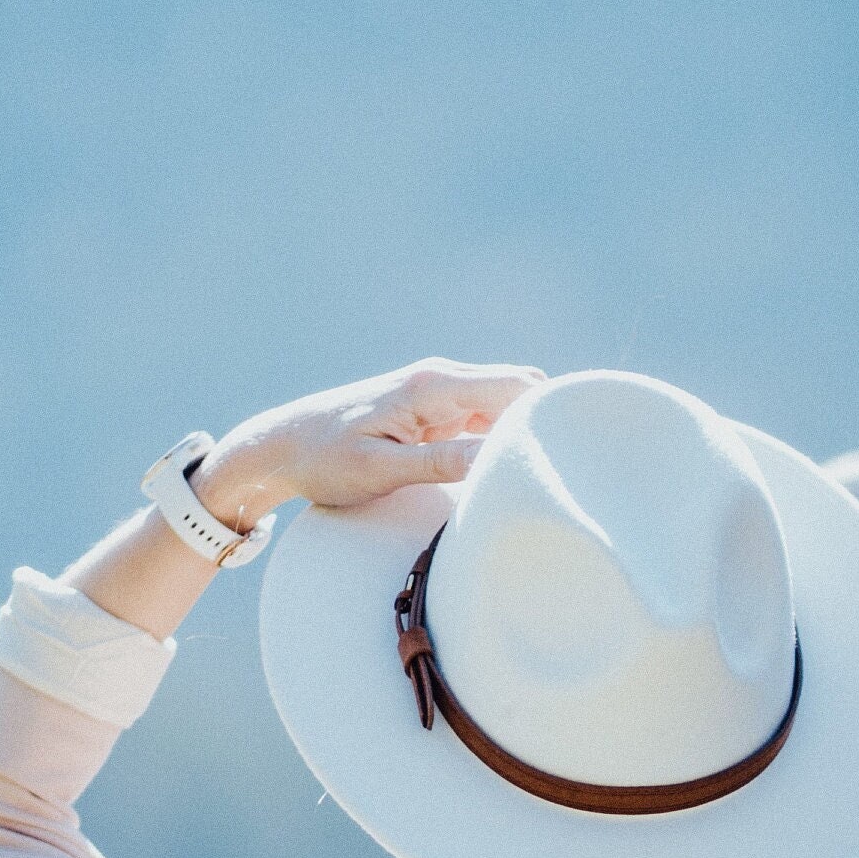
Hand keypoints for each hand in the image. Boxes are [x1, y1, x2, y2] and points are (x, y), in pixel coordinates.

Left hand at [192, 361, 544, 529]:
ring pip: (508, 405)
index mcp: (432, 386)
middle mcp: (442, 380)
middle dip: (547, 422)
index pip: (518, 387)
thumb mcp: (381, 470)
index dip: (552, 415)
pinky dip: (502, 441)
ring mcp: (441, 394)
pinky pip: (486, 420)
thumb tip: (498, 458)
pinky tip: (506, 474)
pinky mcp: (436, 412)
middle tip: (569, 472)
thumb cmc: (324, 459)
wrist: (283, 445)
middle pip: (522, 389)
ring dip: (525, 434)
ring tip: (542, 477)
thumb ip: (441, 462)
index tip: (574, 454)